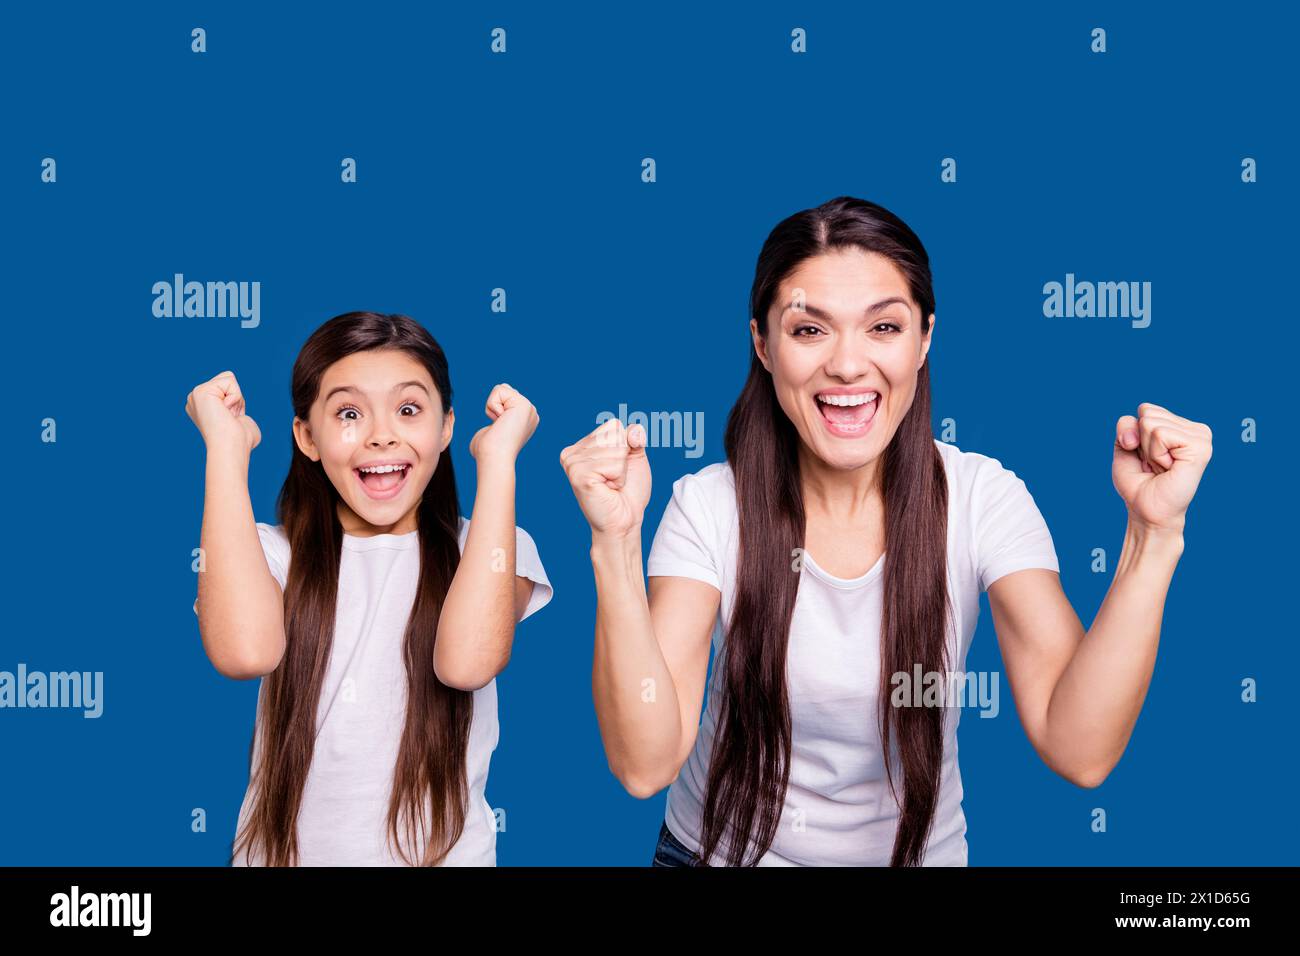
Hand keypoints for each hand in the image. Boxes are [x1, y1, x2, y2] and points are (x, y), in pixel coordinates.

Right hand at [185, 371, 260, 455]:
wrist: (232, 447)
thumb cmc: (240, 441)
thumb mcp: (241, 425)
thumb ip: (240, 418)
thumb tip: (243, 422)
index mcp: (203, 407)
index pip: (228, 388)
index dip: (237, 403)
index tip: (232, 419)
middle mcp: (196, 400)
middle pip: (227, 380)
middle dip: (237, 398)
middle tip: (230, 417)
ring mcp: (196, 395)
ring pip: (228, 378)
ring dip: (236, 397)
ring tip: (228, 415)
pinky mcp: (200, 391)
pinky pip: (230, 380)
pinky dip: (235, 396)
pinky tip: (225, 411)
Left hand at [468, 383, 538, 463]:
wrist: (493, 458)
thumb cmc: (487, 452)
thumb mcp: (490, 434)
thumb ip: (494, 425)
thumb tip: (493, 428)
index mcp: (525, 420)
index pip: (504, 398)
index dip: (494, 409)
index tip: (499, 429)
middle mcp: (531, 414)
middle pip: (505, 389)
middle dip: (494, 404)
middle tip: (498, 426)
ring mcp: (529, 409)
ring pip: (502, 389)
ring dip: (492, 405)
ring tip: (499, 423)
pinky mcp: (524, 405)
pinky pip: (499, 390)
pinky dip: (492, 405)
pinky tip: (500, 420)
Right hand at [559, 418, 651, 537]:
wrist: (624, 521)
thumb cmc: (628, 491)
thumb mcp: (635, 457)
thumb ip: (634, 436)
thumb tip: (634, 431)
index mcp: (582, 445)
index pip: (614, 425)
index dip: (626, 446)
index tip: (618, 468)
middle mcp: (572, 452)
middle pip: (615, 434)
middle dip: (624, 458)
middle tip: (614, 479)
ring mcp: (572, 463)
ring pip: (616, 449)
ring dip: (621, 471)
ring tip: (610, 485)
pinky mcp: (579, 475)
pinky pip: (614, 464)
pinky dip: (618, 478)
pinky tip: (607, 489)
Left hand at [1112, 402, 1211, 532]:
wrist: (1146, 511)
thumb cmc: (1138, 482)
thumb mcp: (1124, 447)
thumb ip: (1127, 425)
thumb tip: (1142, 422)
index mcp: (1181, 426)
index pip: (1145, 409)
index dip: (1135, 435)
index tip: (1147, 457)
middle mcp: (1194, 429)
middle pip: (1147, 413)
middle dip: (1141, 443)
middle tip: (1154, 465)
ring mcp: (1201, 437)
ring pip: (1151, 423)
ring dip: (1149, 451)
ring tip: (1162, 468)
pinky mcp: (1200, 447)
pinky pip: (1160, 434)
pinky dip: (1155, 454)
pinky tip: (1168, 468)